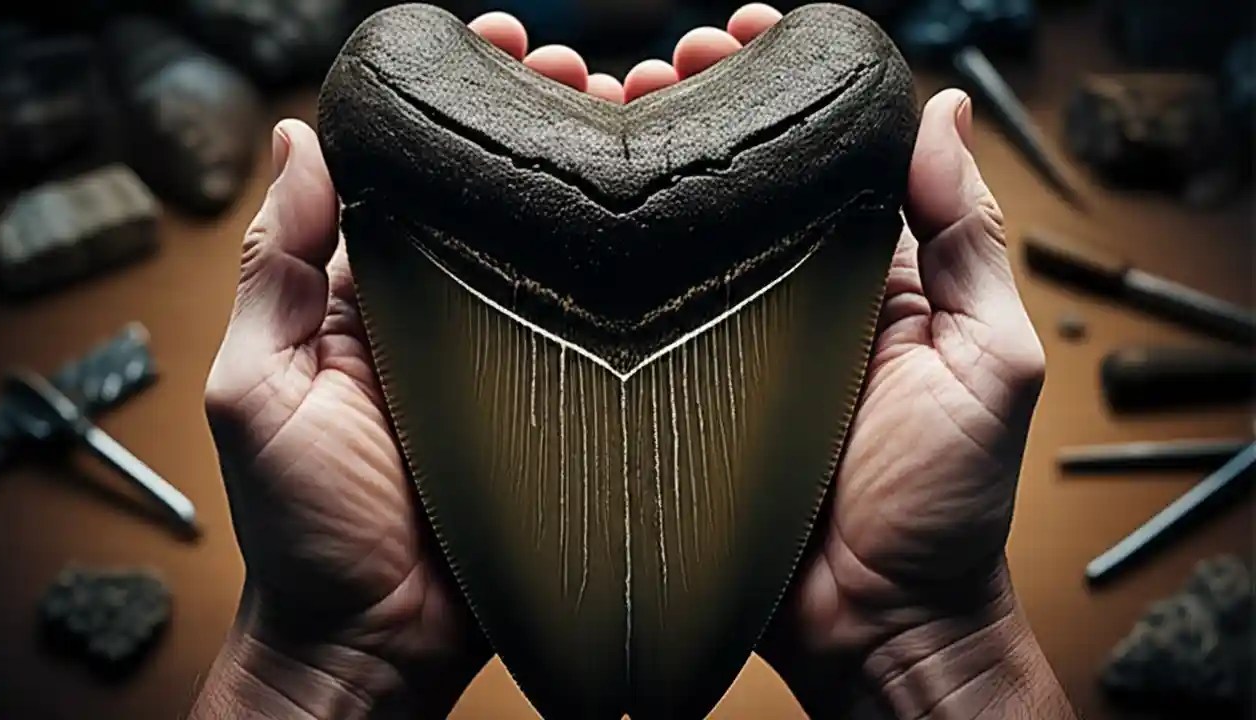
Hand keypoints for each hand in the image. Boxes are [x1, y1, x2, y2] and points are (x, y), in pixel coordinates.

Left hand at [193, 12, 710, 716]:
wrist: (377, 647)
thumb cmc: (307, 534)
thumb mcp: (261, 392)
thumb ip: (276, 272)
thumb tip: (298, 141)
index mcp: (378, 292)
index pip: (426, 173)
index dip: (464, 103)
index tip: (511, 43)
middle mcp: (454, 312)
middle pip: (509, 199)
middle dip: (555, 124)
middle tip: (604, 75)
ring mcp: (516, 359)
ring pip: (567, 257)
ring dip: (606, 189)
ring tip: (653, 124)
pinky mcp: (567, 409)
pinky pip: (603, 335)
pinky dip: (638, 284)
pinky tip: (677, 240)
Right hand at [475, 4, 1066, 714]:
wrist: (874, 627)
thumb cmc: (944, 507)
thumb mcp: (987, 361)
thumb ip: (967, 241)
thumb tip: (945, 113)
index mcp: (858, 275)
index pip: (812, 157)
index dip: (774, 88)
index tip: (733, 35)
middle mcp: (782, 298)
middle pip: (728, 183)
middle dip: (687, 110)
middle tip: (648, 69)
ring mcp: (722, 346)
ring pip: (670, 242)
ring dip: (634, 171)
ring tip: (598, 113)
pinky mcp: (673, 397)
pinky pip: (634, 322)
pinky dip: (600, 268)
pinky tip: (567, 222)